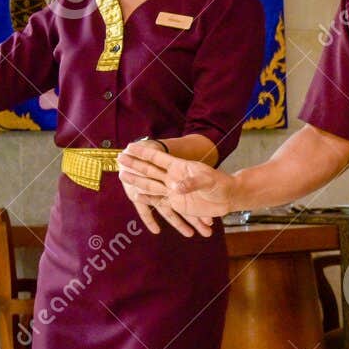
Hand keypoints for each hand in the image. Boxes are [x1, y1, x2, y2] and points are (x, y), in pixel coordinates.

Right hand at [117, 141, 234, 236]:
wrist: (228, 197)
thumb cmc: (221, 184)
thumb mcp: (209, 181)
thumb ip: (193, 183)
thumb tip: (176, 189)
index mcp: (180, 167)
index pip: (158, 158)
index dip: (144, 152)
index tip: (130, 146)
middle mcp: (173, 177)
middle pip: (150, 170)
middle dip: (135, 165)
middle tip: (119, 159)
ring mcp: (173, 190)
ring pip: (152, 186)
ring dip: (138, 181)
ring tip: (121, 175)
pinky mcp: (176, 202)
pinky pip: (159, 202)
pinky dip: (148, 200)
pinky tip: (136, 196)